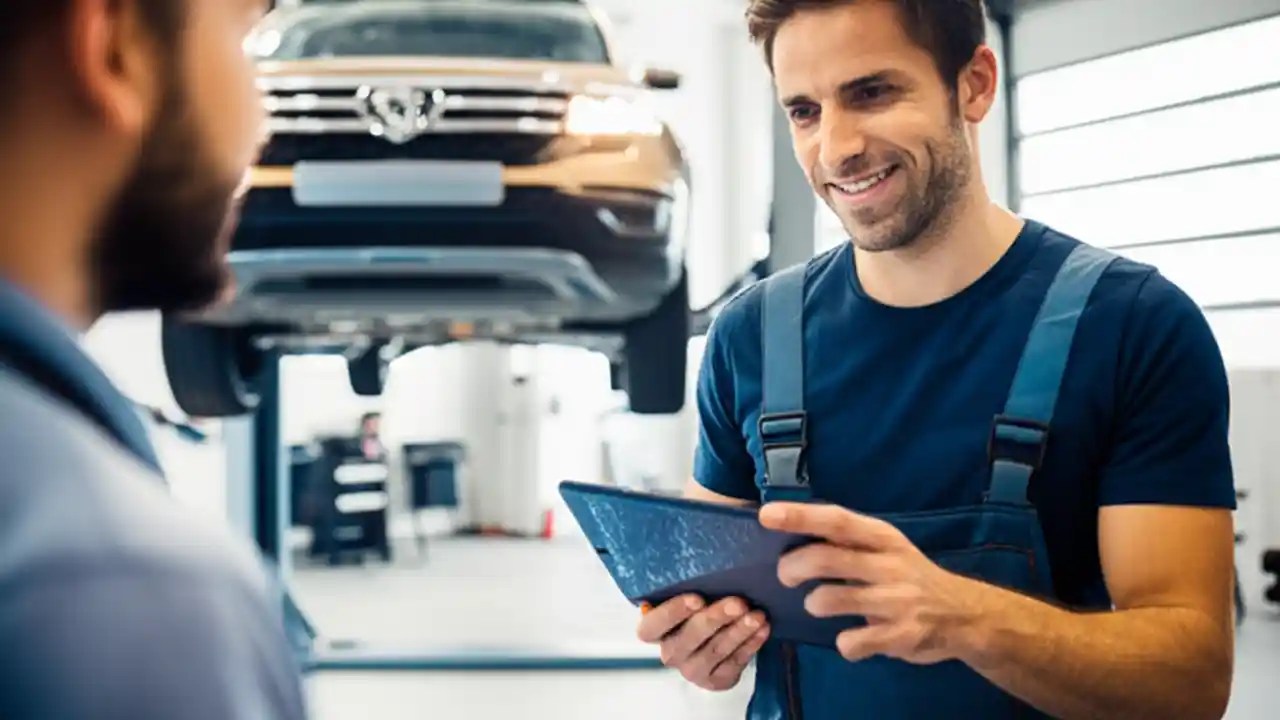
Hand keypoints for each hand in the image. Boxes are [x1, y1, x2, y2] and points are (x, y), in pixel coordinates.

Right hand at [635, 594, 770, 690]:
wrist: (716, 640)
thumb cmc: (700, 609)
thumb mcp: (689, 597)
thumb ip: (688, 585)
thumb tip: (702, 552)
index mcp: (656, 631)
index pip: (651, 627)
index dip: (672, 613)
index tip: (697, 598)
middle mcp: (671, 653)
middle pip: (689, 637)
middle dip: (715, 618)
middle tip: (738, 603)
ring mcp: (693, 670)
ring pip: (715, 650)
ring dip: (738, 631)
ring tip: (757, 615)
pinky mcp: (716, 679)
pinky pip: (735, 661)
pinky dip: (751, 644)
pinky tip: (762, 629)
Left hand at [760, 503, 978, 664]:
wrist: (964, 615)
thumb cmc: (910, 576)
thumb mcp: (886, 548)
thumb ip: (848, 543)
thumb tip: (791, 537)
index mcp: (882, 537)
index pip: (836, 519)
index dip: (800, 516)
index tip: (767, 515)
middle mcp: (889, 564)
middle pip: (826, 558)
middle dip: (793, 567)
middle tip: (785, 576)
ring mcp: (896, 600)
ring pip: (832, 599)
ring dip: (814, 603)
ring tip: (817, 605)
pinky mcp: (901, 635)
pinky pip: (853, 642)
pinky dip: (845, 644)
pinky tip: (852, 639)